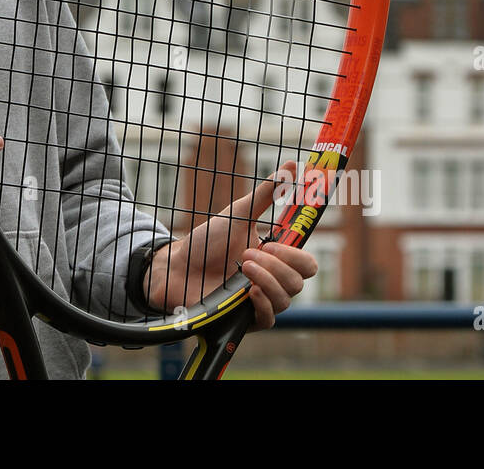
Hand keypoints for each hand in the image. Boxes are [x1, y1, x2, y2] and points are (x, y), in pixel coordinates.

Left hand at [142, 161, 317, 331]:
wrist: (177, 265)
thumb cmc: (207, 241)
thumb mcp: (239, 213)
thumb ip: (267, 193)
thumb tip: (293, 166)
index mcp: (275, 259)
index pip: (306, 264)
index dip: (297, 254)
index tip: (273, 241)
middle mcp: (272, 281)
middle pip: (299, 281)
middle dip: (278, 265)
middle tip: (250, 253)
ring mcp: (259, 301)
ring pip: (286, 299)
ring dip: (267, 279)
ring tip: (243, 266)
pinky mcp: (244, 318)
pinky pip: (269, 319)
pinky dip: (263, 303)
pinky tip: (247, 291)